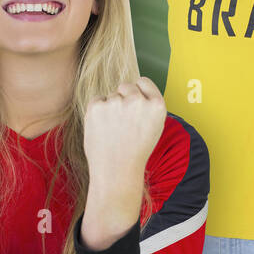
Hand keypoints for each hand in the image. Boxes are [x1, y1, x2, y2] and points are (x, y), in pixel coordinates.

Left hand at [83, 77, 164, 208]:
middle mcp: (138, 101)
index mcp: (156, 105)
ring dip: (110, 108)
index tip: (134, 102)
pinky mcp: (97, 107)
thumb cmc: (136, 151)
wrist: (116, 171)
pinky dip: (97, 112)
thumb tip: (134, 87)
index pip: (144, 82)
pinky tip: (102, 128)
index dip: (138, 91)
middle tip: (123, 122)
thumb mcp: (154, 126)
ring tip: (113, 131)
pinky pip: (97, 100)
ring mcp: (116, 102)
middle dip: (123, 98)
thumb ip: (148, 105)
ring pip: (110, 96)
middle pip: (126, 86)